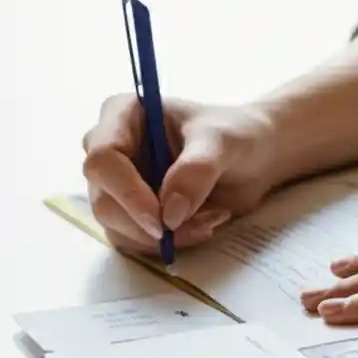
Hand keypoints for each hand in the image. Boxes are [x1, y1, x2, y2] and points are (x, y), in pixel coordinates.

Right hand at [82, 95, 276, 254]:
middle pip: (103, 200)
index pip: (103, 159)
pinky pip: (134, 240)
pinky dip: (168, 243)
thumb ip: (196, 171)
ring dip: (163, 237)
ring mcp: (118, 183)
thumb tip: (170, 213)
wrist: (255, 156)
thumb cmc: (235, 135)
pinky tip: (202, 225)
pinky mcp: (131, 211)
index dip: (126, 192)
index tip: (161, 220)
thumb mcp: (222, 143)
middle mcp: (111, 149)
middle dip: (148, 224)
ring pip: (116, 227)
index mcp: (122, 114)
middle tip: (199, 226)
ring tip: (209, 220)